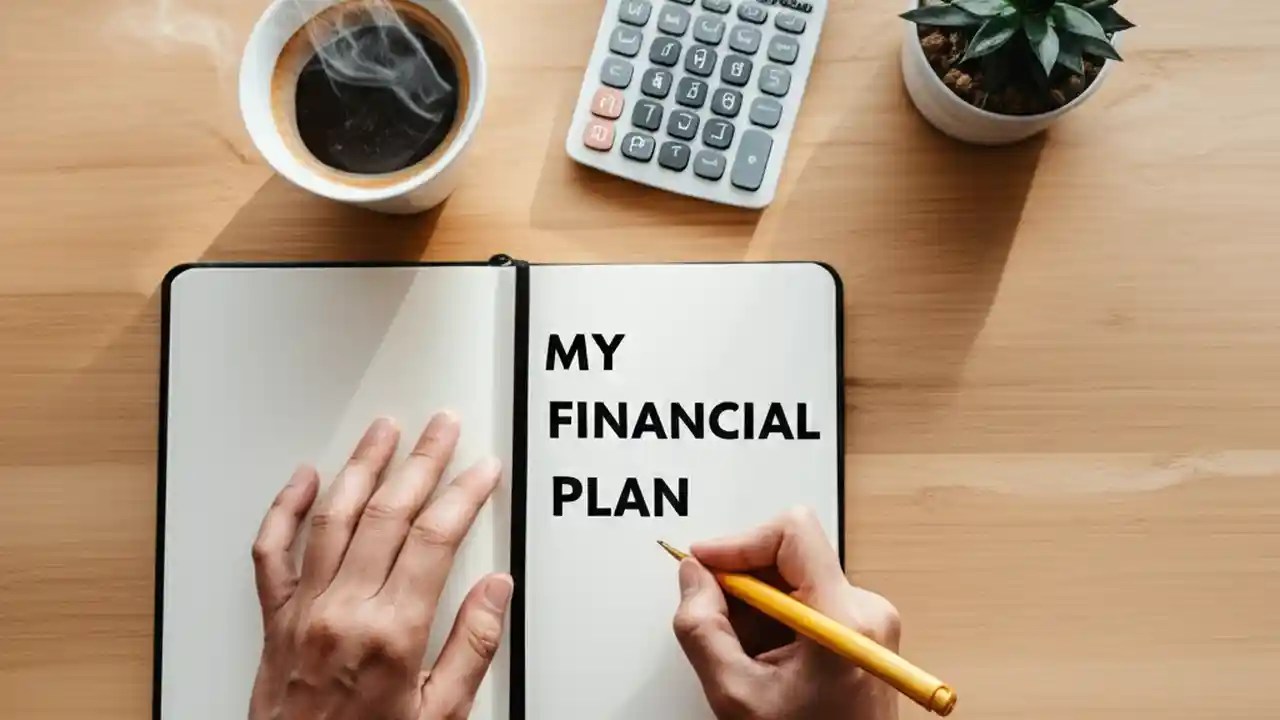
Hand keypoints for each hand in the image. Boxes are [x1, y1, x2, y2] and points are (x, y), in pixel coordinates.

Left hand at [248, 413, 511, 719]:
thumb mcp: (441, 715)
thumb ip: (473, 647)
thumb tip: (496, 591)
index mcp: (391, 633)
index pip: (435, 539)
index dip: (464, 494)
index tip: (482, 470)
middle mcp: (343, 611)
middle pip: (387, 513)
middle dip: (422, 460)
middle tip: (442, 427)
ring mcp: (304, 610)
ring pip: (333, 516)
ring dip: (362, 466)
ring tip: (384, 431)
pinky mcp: (274, 619)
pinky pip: (272, 551)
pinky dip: (285, 508)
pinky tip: (304, 478)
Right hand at [672, 508, 900, 719]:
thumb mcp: (738, 696)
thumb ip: (703, 630)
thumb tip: (694, 577)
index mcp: (842, 621)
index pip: (793, 534)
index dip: (740, 541)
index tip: (707, 561)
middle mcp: (865, 609)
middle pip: (790, 552)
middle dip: (742, 578)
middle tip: (714, 613)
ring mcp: (868, 617)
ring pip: (794, 575)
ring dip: (756, 602)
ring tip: (746, 648)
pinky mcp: (863, 626)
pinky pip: (806, 595)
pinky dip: (773, 615)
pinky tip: (766, 654)